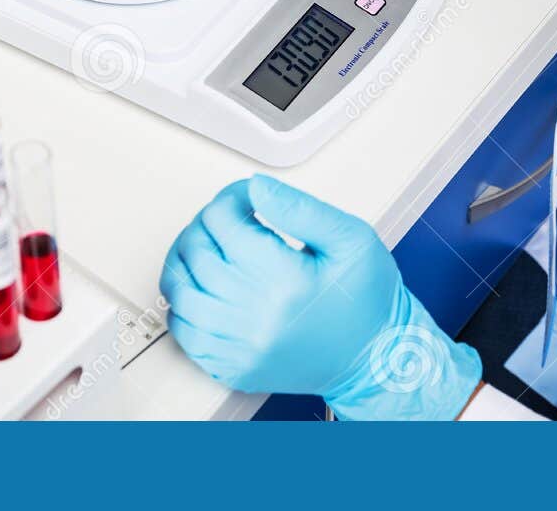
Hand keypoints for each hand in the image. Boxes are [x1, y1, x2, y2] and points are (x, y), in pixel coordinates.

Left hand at [159, 176, 480, 419]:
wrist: (377, 360)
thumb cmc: (367, 299)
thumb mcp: (351, 239)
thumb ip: (300, 208)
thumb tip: (255, 187)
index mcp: (283, 280)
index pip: (224, 223)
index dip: (230, 199)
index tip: (247, 198)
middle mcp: (254, 317)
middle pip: (196, 253)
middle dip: (205, 223)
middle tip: (228, 217)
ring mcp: (239, 348)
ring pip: (180, 292)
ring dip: (184, 260)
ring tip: (208, 246)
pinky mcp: (233, 368)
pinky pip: (184, 333)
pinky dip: (182, 304)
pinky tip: (202, 288)